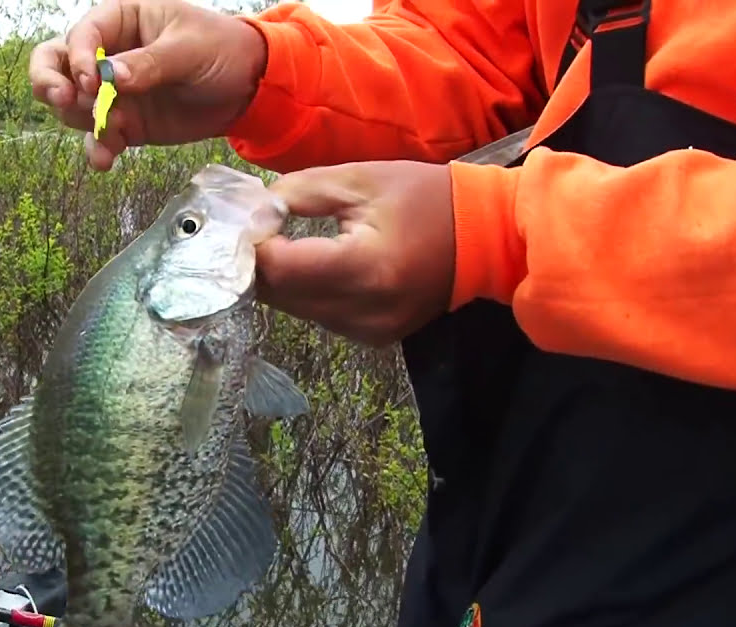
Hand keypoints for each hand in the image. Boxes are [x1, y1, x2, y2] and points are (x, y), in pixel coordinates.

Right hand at [29, 0, 267, 170]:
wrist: (248, 89)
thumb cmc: (221, 50)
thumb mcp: (190, 49)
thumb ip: (150, 63)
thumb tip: (112, 78)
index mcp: (121, 19)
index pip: (83, 35)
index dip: (78, 58)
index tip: (90, 82)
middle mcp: (108, 54)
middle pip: (55, 63)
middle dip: (49, 82)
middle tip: (62, 100)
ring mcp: (113, 91)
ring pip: (72, 105)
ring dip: (82, 120)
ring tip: (113, 131)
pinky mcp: (125, 123)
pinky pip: (98, 136)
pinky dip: (97, 148)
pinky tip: (105, 161)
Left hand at [256, 161, 456, 345]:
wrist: (486, 237)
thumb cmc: (425, 197)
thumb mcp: (360, 179)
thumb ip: (299, 193)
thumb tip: (255, 212)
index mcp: (366, 267)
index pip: (281, 269)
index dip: (254, 246)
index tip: (249, 220)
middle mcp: (365, 311)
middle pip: (281, 296)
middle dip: (260, 264)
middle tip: (256, 231)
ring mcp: (369, 331)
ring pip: (295, 310)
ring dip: (281, 280)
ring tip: (283, 245)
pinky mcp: (373, 338)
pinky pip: (319, 317)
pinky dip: (307, 293)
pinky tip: (315, 266)